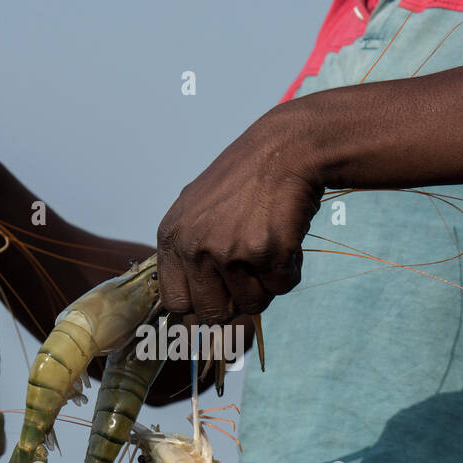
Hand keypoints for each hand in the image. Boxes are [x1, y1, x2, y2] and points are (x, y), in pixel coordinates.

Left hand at [156, 107, 321, 323]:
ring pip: (252, 304)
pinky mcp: (266, 253)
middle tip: (250, 278)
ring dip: (267, 284)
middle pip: (212, 314)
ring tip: (269, 247)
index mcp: (172, 238)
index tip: (218, 299)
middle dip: (235, 303)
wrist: (285, 149)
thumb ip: (188, 254)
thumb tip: (190, 308)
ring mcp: (230, 252)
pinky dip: (291, 270)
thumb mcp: (197, 210)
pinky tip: (287, 239)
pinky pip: (282, 288)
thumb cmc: (245, 180)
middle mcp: (195, 248)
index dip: (200, 305)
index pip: (175, 303)